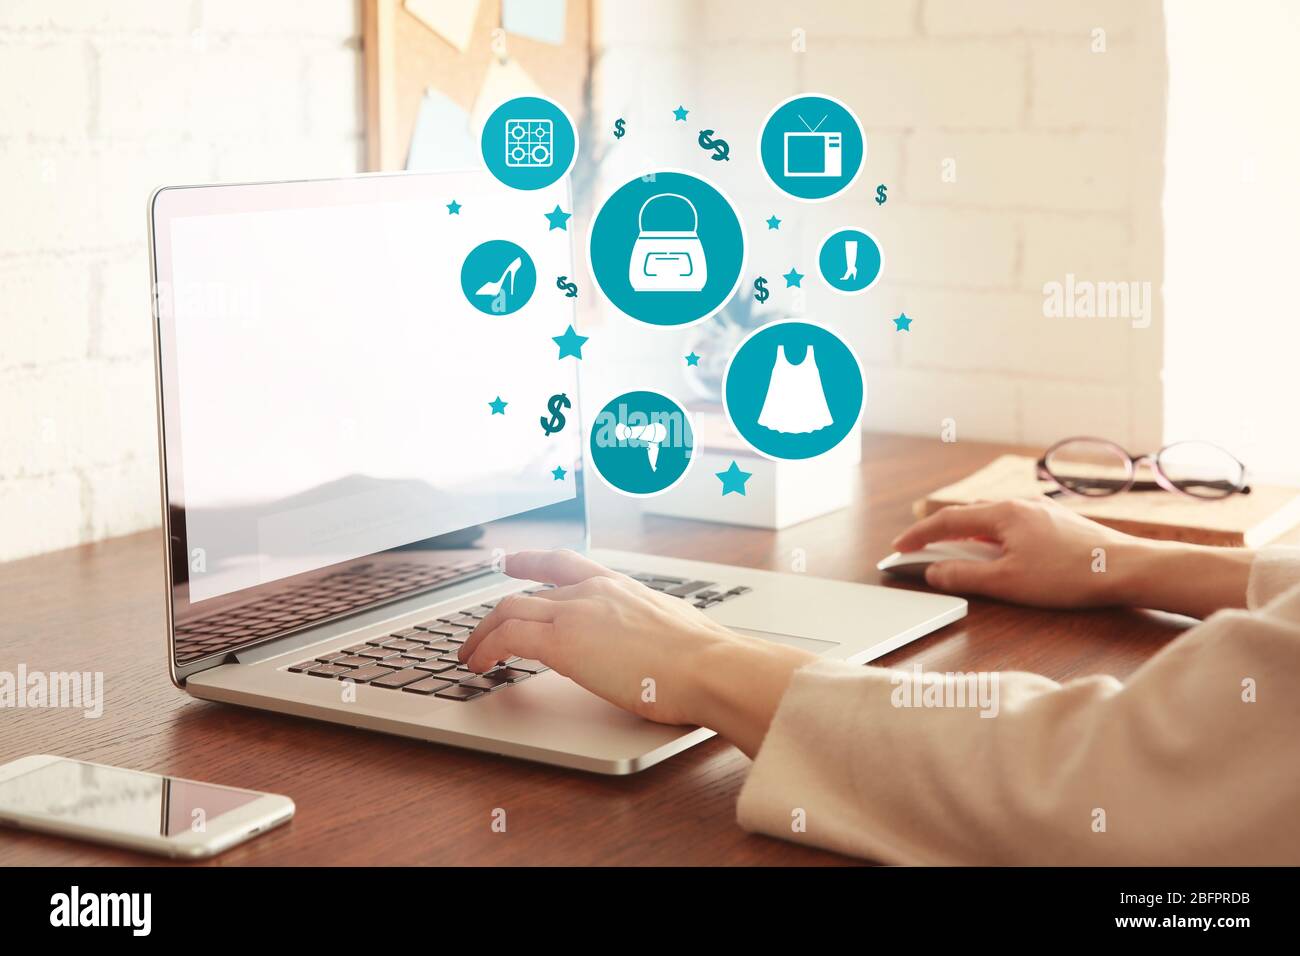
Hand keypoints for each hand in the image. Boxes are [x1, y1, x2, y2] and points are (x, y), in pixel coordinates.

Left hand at [459, 550, 815, 754]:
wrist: (711, 665)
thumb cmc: (706, 659)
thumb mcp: (676, 631)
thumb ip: (653, 632)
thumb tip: (657, 649)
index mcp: (621, 588)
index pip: (566, 563)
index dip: (533, 561)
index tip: (514, 562)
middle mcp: (595, 591)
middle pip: (528, 590)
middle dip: (496, 610)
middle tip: (478, 627)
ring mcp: (578, 612)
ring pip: (508, 610)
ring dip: (481, 633)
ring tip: (468, 656)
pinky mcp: (565, 641)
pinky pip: (508, 638)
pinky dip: (485, 649)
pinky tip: (479, 666)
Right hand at [891, 498, 1251, 615]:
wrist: (1127, 569)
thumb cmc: (1070, 575)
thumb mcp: (1007, 582)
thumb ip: (964, 576)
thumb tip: (934, 572)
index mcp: (1001, 513)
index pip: (946, 521)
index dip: (918, 536)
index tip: (898, 548)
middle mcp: (1018, 505)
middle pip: (967, 516)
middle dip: (940, 534)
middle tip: (919, 552)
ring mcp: (1039, 511)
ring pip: (990, 520)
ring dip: (966, 537)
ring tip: (953, 557)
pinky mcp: (1056, 523)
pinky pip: (1011, 526)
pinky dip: (991, 539)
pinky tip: (997, 556)